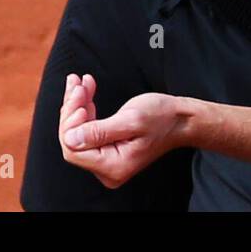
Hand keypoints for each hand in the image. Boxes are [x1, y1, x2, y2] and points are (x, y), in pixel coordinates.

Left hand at [58, 74, 191, 188]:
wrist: (180, 118)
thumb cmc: (161, 117)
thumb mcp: (131, 120)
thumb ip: (99, 132)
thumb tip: (70, 138)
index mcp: (113, 166)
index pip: (73, 148)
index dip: (70, 122)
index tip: (80, 97)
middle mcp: (108, 169)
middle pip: (73, 140)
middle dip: (72, 109)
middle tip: (78, 83)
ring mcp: (107, 161)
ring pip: (77, 133)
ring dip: (77, 105)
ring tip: (81, 81)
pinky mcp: (108, 150)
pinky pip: (87, 130)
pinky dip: (84, 109)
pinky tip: (86, 90)